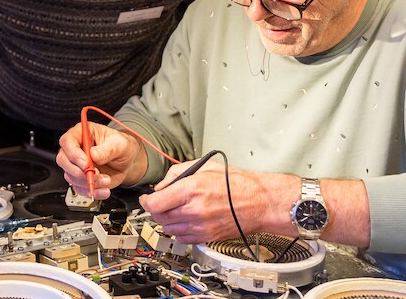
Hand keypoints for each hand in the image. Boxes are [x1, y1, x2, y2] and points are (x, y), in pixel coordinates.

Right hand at [56, 122, 146, 199]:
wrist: (127, 161)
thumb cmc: (121, 146)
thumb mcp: (120, 144)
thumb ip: (108, 149)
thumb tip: (94, 155)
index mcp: (83, 133)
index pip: (68, 141)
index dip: (73, 153)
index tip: (86, 164)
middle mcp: (77, 149)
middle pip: (63, 160)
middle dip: (77, 171)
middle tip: (94, 174)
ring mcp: (77, 165)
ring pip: (71, 177)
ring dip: (88, 183)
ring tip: (106, 180)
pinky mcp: (82, 179)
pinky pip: (80, 189)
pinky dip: (92, 192)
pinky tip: (104, 190)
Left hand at [139, 162, 274, 243]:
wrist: (259, 202)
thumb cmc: (237, 183)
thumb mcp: (204, 166)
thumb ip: (177, 174)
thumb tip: (161, 186)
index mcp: (191, 190)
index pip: (154, 203)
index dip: (146, 201)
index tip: (146, 199)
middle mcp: (193, 211)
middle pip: (159, 217)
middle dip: (157, 209)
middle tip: (161, 202)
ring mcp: (200, 227)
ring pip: (169, 229)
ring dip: (167, 220)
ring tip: (177, 209)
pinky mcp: (206, 238)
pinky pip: (182, 239)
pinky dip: (179, 231)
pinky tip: (187, 220)